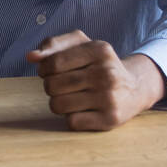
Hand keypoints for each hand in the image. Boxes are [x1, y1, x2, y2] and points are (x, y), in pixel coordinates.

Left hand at [26, 30, 166, 130]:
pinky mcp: (111, 119)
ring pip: (57, 105)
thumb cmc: (98, 64)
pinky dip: (71, 117)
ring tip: (72, 97)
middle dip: (51, 86)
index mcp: (99, 50)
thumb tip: (31, 56)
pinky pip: (71, 122)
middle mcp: (107, 73)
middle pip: (51, 85)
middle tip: (65, 85)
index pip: (52, 63)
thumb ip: (52, 44)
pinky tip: (84, 109)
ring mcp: (110, 97)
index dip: (44, 69)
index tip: (51, 70)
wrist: (135, 88)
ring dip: (58, 103)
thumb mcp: (80, 45)